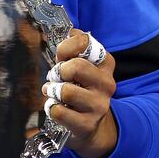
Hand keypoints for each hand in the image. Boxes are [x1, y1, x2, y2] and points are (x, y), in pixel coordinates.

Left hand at [43, 30, 117, 157]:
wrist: (91, 127)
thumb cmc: (81, 90)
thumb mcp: (81, 66)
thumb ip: (74, 48)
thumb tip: (70, 31)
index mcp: (106, 64)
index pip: (84, 42)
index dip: (66, 47)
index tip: (62, 57)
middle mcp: (107, 84)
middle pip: (76, 67)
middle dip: (58, 71)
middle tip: (55, 77)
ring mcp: (99, 106)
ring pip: (66, 91)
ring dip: (52, 91)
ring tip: (53, 93)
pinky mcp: (87, 125)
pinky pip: (59, 111)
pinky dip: (51, 108)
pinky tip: (56, 108)